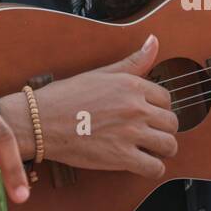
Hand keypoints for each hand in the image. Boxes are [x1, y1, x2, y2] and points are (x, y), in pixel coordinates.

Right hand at [20, 34, 179, 178]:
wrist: (39, 121)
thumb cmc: (65, 97)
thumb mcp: (100, 73)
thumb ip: (132, 62)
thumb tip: (154, 41)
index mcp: (132, 86)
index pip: (166, 99)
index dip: (159, 109)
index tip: (148, 116)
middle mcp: (136, 108)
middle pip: (171, 123)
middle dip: (163, 130)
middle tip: (150, 134)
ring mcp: (130, 133)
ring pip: (168, 145)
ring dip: (162, 150)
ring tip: (150, 150)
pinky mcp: (121, 157)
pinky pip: (155, 167)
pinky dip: (153, 169)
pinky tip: (142, 165)